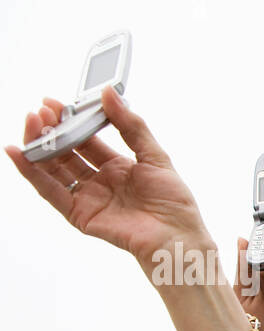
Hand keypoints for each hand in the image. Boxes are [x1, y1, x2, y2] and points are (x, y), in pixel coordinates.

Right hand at [6, 88, 210, 272]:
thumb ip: (131, 125)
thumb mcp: (155, 156)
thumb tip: (109, 93)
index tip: (55, 103)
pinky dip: (32, 173)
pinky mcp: (80, 215)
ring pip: (54, 169)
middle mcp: (100, 182)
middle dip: (52, 131)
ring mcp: (89, 198)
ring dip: (40, 146)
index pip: (86, 140)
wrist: (177, 237)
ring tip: (31, 124)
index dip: (71, 122)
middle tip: (41, 112)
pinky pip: (51, 192)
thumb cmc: (174, 203)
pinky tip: (19, 154)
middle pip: (67, 152)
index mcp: (118, 167)